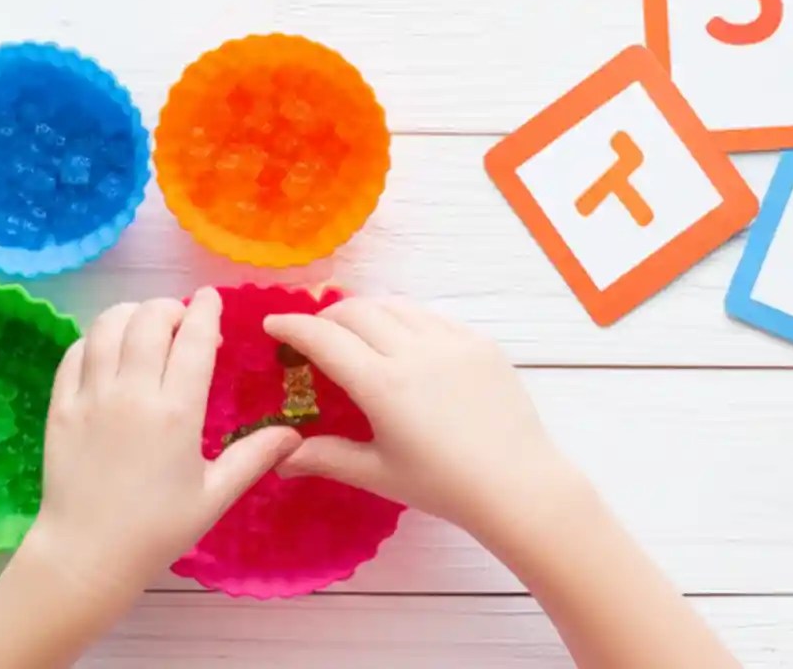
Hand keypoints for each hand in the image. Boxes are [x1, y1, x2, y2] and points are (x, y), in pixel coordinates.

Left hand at [32, 288, 301, 592]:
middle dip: (170, 308)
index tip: (212, 299)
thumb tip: (294, 435)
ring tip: (146, 325)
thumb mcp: (214, 496)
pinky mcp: (61, 406)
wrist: (86, 554)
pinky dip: (96, 339)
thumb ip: (253, 457)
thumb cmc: (157, 529)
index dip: (206, 311)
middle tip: (182, 320)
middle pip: (149, 319)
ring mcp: (91, 396)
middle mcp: (133, 393)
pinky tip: (109, 350)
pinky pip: (76, 351)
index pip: (194, 339)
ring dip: (131, 314)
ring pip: (108, 326)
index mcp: (176, 412)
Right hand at [264, 298, 582, 547]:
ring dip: (367, 311)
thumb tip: (280, 458)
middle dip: (327, 317)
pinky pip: (431, 316)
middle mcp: (414, 352)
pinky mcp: (480, 342)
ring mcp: (451, 342)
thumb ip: (327, 457)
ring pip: (395, 306)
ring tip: (356, 330)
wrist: (518, 486)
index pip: (325, 339)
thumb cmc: (443, 486)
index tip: (273, 323)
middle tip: (314, 334)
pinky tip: (403, 340)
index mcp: (383, 385)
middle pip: (357, 312)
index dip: (293, 326)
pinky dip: (405, 319)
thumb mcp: (378, 474)